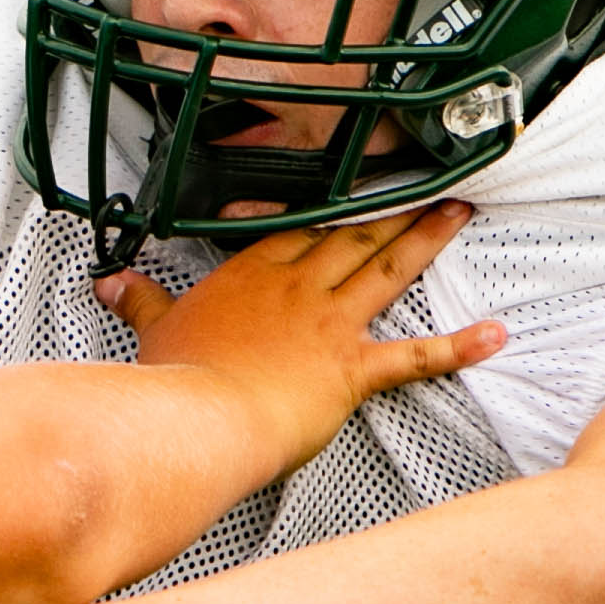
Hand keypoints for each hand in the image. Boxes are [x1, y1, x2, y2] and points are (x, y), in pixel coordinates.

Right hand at [100, 205, 504, 474]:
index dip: (326, 204)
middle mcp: (297, 289)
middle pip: (351, 235)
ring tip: (457, 215)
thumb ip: (140, 303)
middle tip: (424, 184)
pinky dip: (458, 348)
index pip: (296, 227)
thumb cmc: (178, 383)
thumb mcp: (154, 332)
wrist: (200, 419)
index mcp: (251, 276)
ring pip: (387, 269)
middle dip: (391, 207)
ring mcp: (329, 324)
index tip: (348, 184)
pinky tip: (493, 336)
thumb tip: (111, 285)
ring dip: (427, 240)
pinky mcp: (353, 368)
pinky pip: (415, 357)